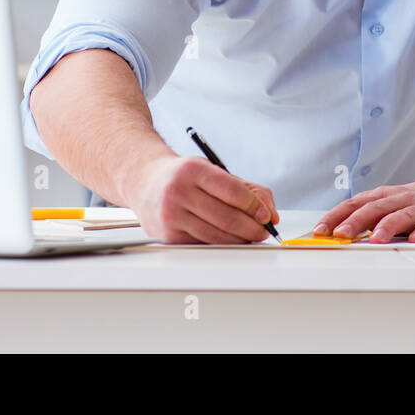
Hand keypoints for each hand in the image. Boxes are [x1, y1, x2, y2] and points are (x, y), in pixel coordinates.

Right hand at [128, 154, 279, 243]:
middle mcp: (178, 191)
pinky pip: (202, 244)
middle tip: (263, 231)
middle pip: (226, 218)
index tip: (266, 215)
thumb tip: (269, 213)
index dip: (255, 206)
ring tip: (250, 236)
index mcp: (193, 170)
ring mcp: (171, 214)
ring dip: (239, 240)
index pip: (232, 191)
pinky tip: (229, 239)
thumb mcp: (212, 170)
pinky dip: (221, 244)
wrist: (144, 181)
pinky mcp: (167, 235)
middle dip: (252, 228)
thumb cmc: (183, 176)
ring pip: (216, 236)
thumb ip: (245, 188)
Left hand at [314, 177, 414, 242]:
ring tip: (376, 239)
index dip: (337, 216)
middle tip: (341, 234)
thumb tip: (336, 233)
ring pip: (404, 214)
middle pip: (376, 208)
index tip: (320, 230)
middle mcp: (403, 199)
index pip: (356, 203)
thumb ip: (368, 218)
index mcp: (385, 196)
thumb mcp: (390, 205)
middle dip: (356, 221)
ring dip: (389, 226)